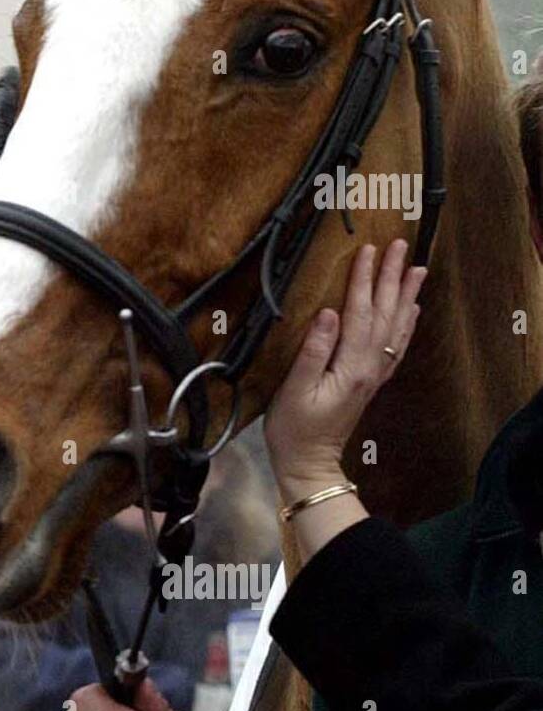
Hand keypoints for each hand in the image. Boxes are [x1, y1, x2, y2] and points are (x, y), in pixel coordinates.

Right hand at [265, 240, 425, 498]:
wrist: (309, 464)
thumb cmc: (294, 430)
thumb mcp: (295, 391)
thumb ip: (313, 351)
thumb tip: (328, 313)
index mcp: (351, 366)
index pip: (361, 313)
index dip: (364, 280)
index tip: (367, 250)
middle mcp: (370, 368)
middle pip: (385, 315)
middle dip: (392, 278)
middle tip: (400, 246)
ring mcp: (373, 375)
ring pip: (396, 328)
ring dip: (406, 296)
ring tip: (416, 269)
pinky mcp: (370, 381)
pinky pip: (395, 346)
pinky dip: (406, 324)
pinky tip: (410, 310)